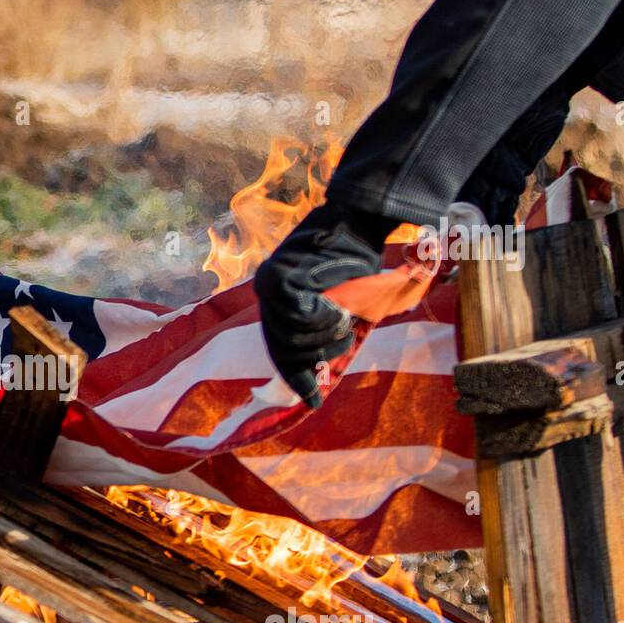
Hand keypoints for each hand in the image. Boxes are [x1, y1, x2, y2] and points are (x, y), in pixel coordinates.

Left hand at [254, 209, 380, 408]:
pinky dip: (322, 319)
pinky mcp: (278, 278)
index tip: (312, 401)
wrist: (358, 221)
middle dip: (320, 354)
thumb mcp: (338, 302)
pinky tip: (338, 310)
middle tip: (345, 337)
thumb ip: (324, 331)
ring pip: (294, 335)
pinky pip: (300, 316)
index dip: (297, 379)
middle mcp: (265, 294)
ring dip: (326, 336)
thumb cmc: (352, 261)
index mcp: (276, 303)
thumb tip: (320, 372)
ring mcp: (268, 286)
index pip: (281, 351)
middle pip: (287, 349)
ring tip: (345, 321)